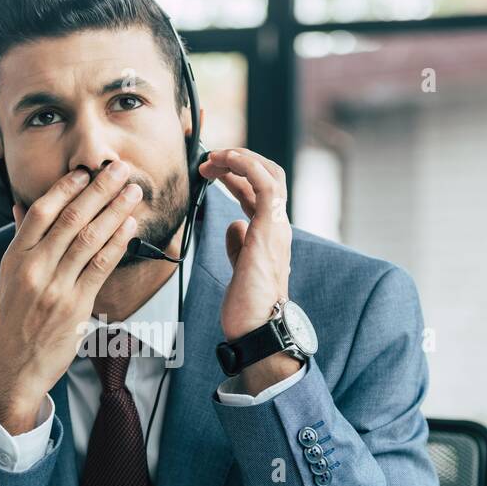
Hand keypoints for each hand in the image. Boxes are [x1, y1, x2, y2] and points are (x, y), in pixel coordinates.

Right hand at [0, 162, 141, 433]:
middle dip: (98, 190)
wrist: (14, 366)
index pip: (41, 212)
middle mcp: (34, 269)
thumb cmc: (14, 321)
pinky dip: (117, 242)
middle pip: (70, 219)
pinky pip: (101, 266)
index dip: (66, 188)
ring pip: (89, 239)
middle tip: (118, 169)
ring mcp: (55, 287)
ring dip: (114, 211)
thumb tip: (24, 208)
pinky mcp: (76, 306)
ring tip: (132, 191)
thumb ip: (21, 242)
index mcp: (15, 258)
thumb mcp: (8, 278)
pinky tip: (130, 226)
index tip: (85, 171)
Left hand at [199, 148, 298, 394]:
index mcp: (270, 233)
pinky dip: (246, 165)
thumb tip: (234, 227)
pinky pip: (264, 184)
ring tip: (212, 157)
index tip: (212, 170)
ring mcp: (276, 226)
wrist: (258, 328)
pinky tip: (226, 160)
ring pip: (268, 174)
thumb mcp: (240, 267)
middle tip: (208, 161)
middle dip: (238, 161)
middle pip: (268, 176)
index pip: (259, 192)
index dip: (236, 175)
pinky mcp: (269, 228)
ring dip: (239, 158)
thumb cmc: (249, 306)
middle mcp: (278, 225)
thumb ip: (239, 245)